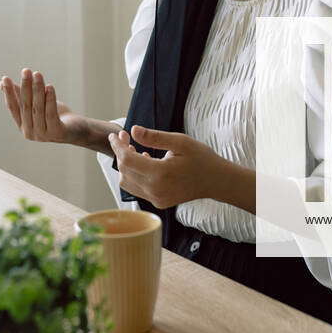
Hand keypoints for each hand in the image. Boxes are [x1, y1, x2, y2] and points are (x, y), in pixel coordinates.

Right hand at [0, 69, 86, 144]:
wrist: (78, 130)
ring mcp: (43, 135)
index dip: (9, 93)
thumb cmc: (56, 115)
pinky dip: (50, 99)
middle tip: (26, 71)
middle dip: (25, 86)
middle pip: (26, 106)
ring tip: (38, 74)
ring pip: (38, 108)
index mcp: (23, 126)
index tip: (5, 78)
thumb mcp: (37, 104)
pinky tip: (49, 87)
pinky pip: (51, 113)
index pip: (13, 108)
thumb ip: (20, 95)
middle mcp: (30, 132)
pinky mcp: (57, 132)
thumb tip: (2, 83)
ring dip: (37, 89)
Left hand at [108, 125, 225, 208]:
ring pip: (126, 182)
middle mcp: (155, 190)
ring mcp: (156, 198)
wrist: (216, 181)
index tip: (115, 134)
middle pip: (124, 170)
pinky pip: (137, 189)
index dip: (118, 145)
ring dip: (125, 165)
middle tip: (125, 137)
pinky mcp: (158, 202)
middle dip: (120, 152)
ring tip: (135, 149)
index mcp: (160, 173)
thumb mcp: (181, 142)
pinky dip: (134, 175)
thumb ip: (155, 137)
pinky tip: (145, 162)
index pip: (127, 159)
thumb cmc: (201, 159)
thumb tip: (134, 130)